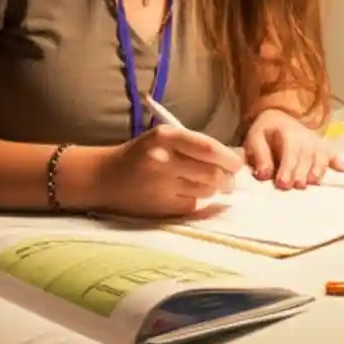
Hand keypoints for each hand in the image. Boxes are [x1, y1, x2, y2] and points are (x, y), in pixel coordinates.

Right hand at [93, 125, 244, 217]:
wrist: (105, 177)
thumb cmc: (140, 155)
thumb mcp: (164, 139)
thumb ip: (196, 145)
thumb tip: (236, 156)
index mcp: (166, 137)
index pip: (210, 149)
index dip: (230, 158)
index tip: (237, 163)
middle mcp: (164, 160)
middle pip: (213, 173)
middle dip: (228, 178)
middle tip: (229, 179)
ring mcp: (162, 186)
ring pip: (207, 191)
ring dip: (215, 189)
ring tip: (209, 184)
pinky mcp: (162, 207)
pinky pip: (193, 204)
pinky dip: (198, 200)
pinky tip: (187, 193)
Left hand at [244, 108, 343, 189]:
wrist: (278, 118)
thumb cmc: (265, 133)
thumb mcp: (255, 139)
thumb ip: (259, 156)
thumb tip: (263, 175)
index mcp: (286, 132)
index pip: (289, 151)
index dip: (287, 168)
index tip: (283, 183)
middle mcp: (305, 137)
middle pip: (307, 156)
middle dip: (302, 172)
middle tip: (298, 186)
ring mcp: (316, 142)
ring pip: (321, 156)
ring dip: (319, 170)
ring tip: (314, 182)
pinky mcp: (324, 148)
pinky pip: (334, 153)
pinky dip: (339, 161)